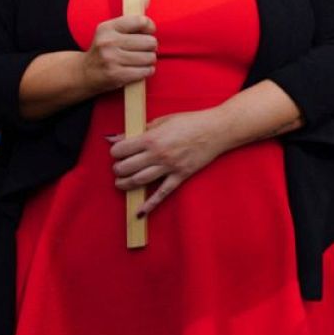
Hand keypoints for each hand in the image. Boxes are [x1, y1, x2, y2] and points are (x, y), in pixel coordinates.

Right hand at [82, 13, 156, 94]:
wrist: (83, 73)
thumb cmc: (104, 49)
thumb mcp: (112, 30)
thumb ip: (132, 14)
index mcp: (107, 28)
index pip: (141, 21)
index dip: (150, 28)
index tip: (147, 32)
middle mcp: (108, 42)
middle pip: (150, 42)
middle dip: (150, 47)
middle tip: (142, 49)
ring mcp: (111, 59)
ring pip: (150, 57)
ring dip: (149, 60)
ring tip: (139, 60)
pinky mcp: (116, 75)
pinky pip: (146, 71)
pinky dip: (146, 71)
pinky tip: (137, 69)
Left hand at [109, 109, 234, 215]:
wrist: (217, 129)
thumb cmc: (191, 121)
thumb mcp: (162, 121)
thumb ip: (139, 131)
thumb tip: (116, 138)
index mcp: (151, 138)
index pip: (120, 150)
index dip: (116, 151)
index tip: (119, 151)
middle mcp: (157, 155)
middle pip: (125, 168)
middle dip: (118, 168)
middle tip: (120, 166)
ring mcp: (169, 167)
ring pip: (138, 181)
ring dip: (125, 184)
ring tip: (122, 182)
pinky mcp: (180, 176)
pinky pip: (162, 193)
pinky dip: (150, 204)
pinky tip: (139, 213)